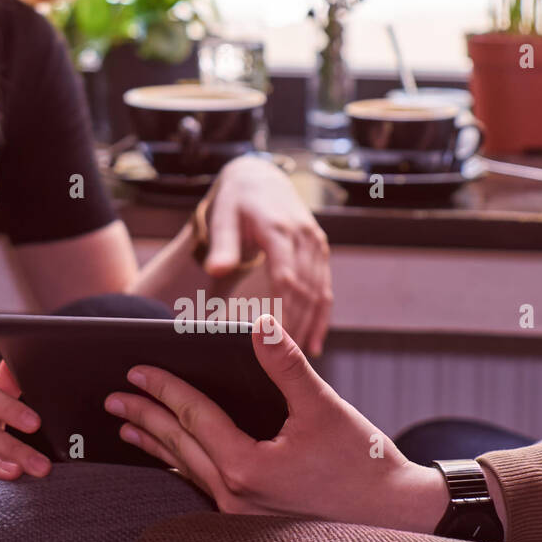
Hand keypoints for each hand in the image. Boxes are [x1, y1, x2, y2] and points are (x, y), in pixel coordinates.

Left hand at [104, 315, 444, 530]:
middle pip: (179, 447)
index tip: (137, 371)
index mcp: (248, 468)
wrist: (394, 516)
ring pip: (188, 471)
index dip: (164, 388)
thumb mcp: (325, 409)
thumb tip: (260, 327)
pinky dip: (184, 466)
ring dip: (158, 445)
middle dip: (146, 417)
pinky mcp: (253, 524)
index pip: (194, 418)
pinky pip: (206, 488)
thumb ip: (286, 366)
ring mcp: (242, 517)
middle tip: (115, 398)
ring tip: (131, 428)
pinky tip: (176, 459)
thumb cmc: (364, 465)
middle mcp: (237, 497)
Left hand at [203, 156, 332, 355]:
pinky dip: (320, 317)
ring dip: (310, 327)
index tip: (273, 342)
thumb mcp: (223, 217)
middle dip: (295, 327)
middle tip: (282, 363)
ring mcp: (316, 244)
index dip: (282, 312)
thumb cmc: (236, 201)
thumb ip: (221, 246)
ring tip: (296, 360)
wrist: (262, 178)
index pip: (285, 278)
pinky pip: (324, 288)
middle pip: (305, 291)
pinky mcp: (320, 250)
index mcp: (279, 230)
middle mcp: (304, 237)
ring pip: (319, 292)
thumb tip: (216, 269)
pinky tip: (313, 344)